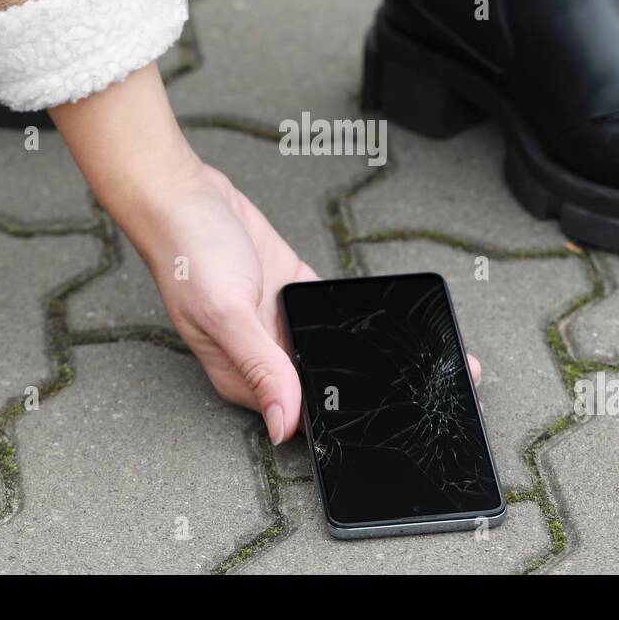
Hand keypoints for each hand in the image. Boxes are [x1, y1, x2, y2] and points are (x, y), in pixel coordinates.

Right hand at [51, 66, 481, 444]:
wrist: (182, 194)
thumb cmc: (187, 255)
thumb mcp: (225, 313)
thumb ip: (260, 367)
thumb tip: (284, 424)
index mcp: (245, 377)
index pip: (304, 413)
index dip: (346, 420)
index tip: (396, 420)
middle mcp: (266, 355)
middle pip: (328, 382)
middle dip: (376, 387)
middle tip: (436, 386)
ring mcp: (282, 322)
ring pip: (338, 348)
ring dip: (376, 352)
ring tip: (432, 356)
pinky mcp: (293, 290)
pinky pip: (334, 311)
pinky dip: (362, 315)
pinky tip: (399, 321)